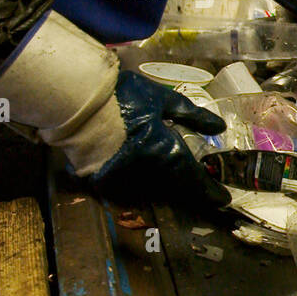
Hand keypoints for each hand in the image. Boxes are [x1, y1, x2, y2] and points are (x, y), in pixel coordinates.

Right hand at [89, 72, 229, 209]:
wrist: (73, 101)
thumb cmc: (123, 96)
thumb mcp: (163, 100)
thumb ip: (193, 116)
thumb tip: (219, 128)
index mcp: (166, 154)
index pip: (195, 182)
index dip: (210, 192)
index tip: (223, 198)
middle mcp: (147, 174)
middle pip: (175, 190)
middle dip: (190, 189)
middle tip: (204, 189)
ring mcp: (122, 181)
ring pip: (153, 190)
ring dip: (166, 187)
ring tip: (176, 179)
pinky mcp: (100, 182)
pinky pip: (128, 188)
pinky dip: (141, 183)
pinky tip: (146, 174)